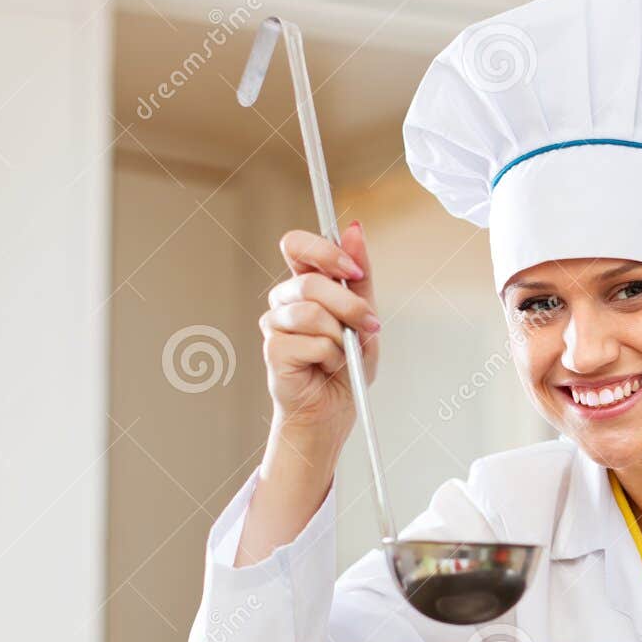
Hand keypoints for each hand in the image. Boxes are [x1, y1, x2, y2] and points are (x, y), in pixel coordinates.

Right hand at [260, 222, 381, 460]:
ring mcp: (275, 324)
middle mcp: (285, 300)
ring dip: (341, 336)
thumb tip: (354, 230)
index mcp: (304, 285)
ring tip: (344, 354)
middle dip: (349, 304)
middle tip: (369, 324)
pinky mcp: (273, 350)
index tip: (354, 271)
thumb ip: (359, 276)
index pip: (296, 244)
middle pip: (311, 280)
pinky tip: (327, 367)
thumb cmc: (345, 366)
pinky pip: (311, 341)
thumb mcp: (364, 316)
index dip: (324, 251)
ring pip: (312, 312)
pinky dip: (331, 356)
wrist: (334, 411)